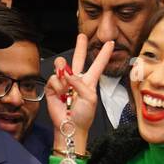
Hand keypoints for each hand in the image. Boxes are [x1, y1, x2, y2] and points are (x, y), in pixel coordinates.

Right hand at [44, 34, 113, 153]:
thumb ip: (81, 83)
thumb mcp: (90, 98)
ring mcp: (64, 83)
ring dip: (63, 71)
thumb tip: (67, 74)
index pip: (97, 64)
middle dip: (80, 47)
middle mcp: (76, 80)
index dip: (104, 54)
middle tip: (81, 36)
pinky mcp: (53, 88)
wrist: (70, 126)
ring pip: (61, 65)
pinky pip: (54, 78)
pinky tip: (60, 95)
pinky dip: (58, 86)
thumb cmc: (83, 115)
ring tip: (66, 86)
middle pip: (78, 59)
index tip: (111, 43)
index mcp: (89, 82)